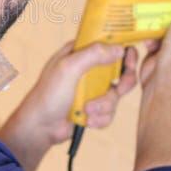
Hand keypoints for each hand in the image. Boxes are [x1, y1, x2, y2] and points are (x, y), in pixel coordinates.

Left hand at [25, 40, 139, 145]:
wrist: (41, 127)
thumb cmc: (49, 95)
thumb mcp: (68, 68)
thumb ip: (93, 55)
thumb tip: (119, 48)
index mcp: (80, 52)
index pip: (109, 43)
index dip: (123, 51)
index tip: (128, 63)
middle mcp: (88, 68)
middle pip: (121, 70)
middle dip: (122, 83)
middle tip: (119, 89)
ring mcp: (92, 88)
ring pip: (116, 94)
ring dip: (104, 105)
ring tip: (87, 110)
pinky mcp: (95, 106)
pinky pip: (111, 110)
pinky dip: (101, 117)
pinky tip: (86, 120)